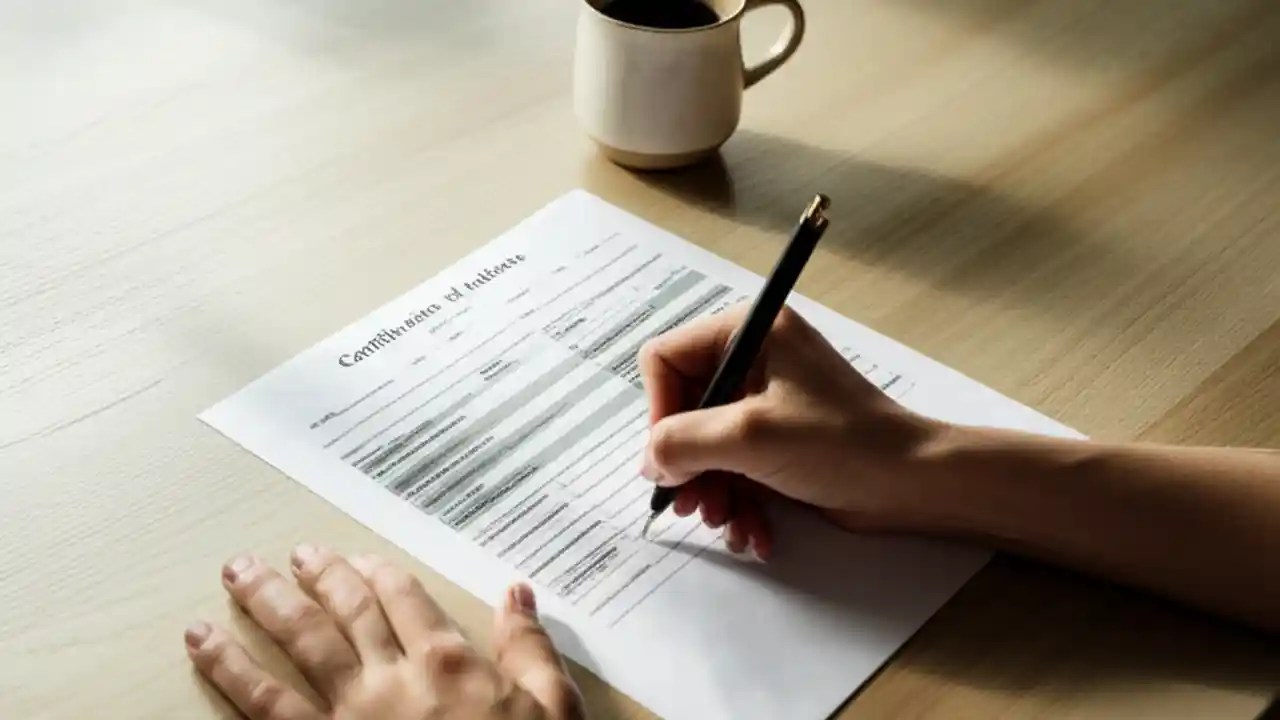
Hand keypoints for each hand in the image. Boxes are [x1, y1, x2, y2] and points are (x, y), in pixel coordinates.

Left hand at [185, 546, 582, 719]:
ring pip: (300, 643)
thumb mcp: (552, 709)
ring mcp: (348, 715)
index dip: (377, 573)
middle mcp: (393, 679)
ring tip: (239, 574)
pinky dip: (230, 670)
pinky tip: (204, 644)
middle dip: (317, 575)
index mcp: (449, 664)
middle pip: (347, 610)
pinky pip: (262, 705)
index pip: (405, 598)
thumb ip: (530, 649)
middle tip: (292, 554)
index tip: (355, 559)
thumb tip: (518, 593)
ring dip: (266, 603)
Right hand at [638, 304, 939, 556]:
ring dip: (711, 490)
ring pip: (705, 445)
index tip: (670, 456)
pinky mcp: (778, 438)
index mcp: (749, 332)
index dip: (659, 411)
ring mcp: (766, 400)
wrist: (912, 483)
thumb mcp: (750, 437)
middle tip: (690, 504)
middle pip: (682, 409)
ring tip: (727, 522)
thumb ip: (683, 442)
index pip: (666, 359)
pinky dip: (738, 500)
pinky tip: (753, 531)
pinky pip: (734, 466)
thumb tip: (649, 460)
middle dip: (687, 463)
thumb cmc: (843, 443)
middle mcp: (753, 358)